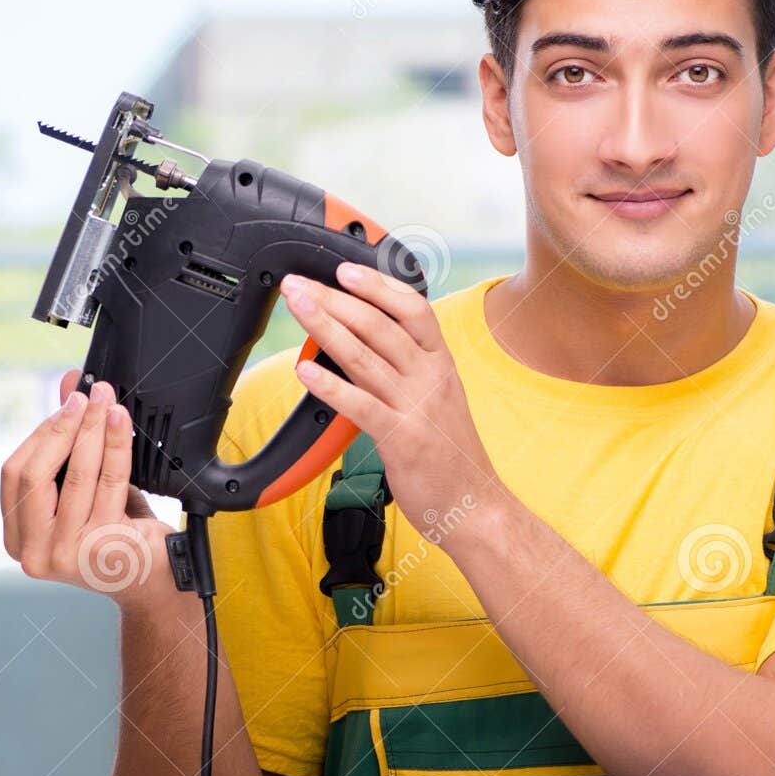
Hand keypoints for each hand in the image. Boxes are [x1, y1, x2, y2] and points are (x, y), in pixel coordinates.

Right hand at [0, 369, 175, 607]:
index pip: (15, 475)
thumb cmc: (119, 533)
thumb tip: (68, 385)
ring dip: (93, 430)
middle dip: (64, 427)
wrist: (155, 581)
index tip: (67, 403)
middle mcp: (34, 552)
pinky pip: (107, 483)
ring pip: (74, 475)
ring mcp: (64, 554)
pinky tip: (122, 424)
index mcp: (19, 538)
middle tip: (88, 396)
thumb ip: (70, 439)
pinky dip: (115, 447)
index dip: (41, 433)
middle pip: (35, 474)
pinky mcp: (98, 547)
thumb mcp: (88, 486)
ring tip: (108, 402)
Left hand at [281, 263, 506, 547]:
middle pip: (380, 325)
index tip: (343, 269)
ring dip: (325, 327)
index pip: (413, 308)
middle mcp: (431, 378)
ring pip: (365, 356)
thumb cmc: (451, 454)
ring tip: (298, 308)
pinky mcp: (401, 439)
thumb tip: (361, 340)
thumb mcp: (437, 397)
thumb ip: (405, 368)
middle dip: (335, 298)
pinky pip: (361, 405)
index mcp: (441, 364)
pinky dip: (330, 385)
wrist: (476, 506)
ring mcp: (417, 407)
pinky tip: (304, 370)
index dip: (377, 285)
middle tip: (299, 284)